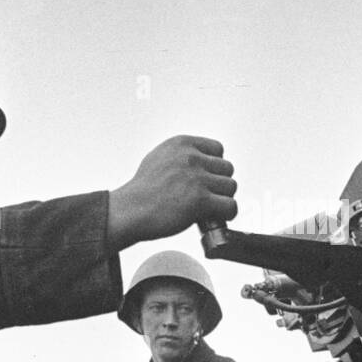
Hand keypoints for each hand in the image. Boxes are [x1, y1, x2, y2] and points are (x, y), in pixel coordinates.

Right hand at [107, 136, 237, 248]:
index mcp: (182, 144)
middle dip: (219, 183)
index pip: (218, 149)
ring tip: (209, 207)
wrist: (130, 211)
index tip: (206, 178)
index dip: (214, 167)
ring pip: (231, 187)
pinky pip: (230, 206)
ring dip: (223, 199)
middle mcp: (191, 158)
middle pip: (227, 169)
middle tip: (206, 195)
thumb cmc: (142, 191)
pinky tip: (216, 217)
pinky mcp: (201, 200)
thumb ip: (182, 155)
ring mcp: (196, 178)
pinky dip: (226, 214)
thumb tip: (203, 162)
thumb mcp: (159, 157)